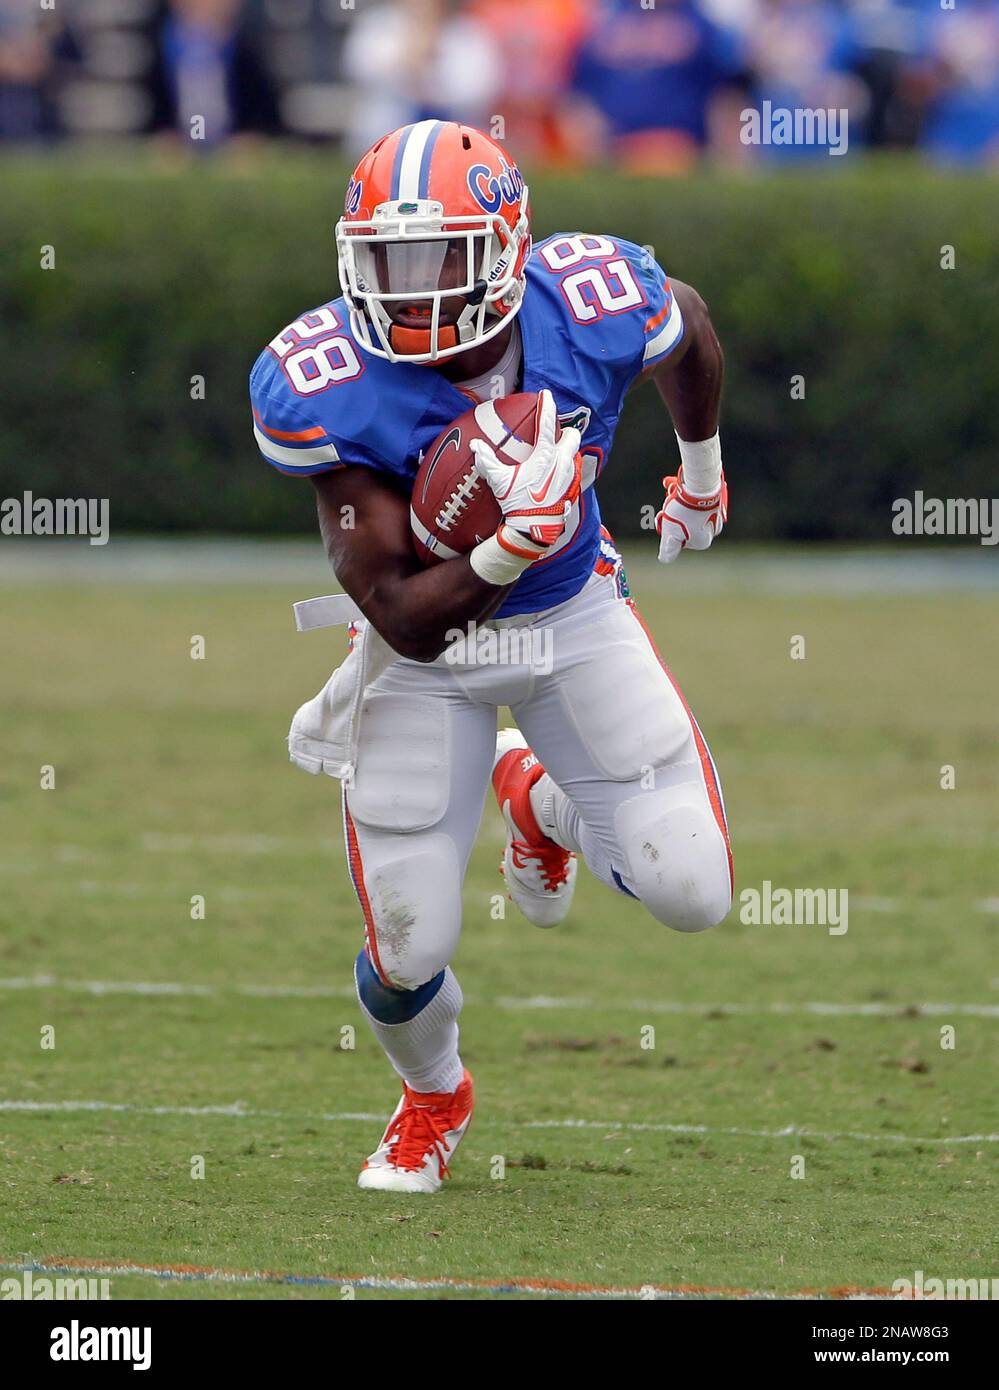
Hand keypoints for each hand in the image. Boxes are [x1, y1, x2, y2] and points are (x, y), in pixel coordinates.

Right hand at [470, 391, 581, 558]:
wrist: (534, 529)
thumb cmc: (517, 502)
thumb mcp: (499, 481)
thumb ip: (487, 461)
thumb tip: (475, 445)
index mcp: (546, 455)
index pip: (548, 423)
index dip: (547, 406)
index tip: (546, 394)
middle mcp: (562, 462)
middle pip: (572, 436)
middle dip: (566, 431)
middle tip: (556, 432)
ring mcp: (570, 476)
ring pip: (574, 455)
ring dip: (566, 451)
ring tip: (554, 455)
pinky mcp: (572, 490)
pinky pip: (573, 473)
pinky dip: (566, 469)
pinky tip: (555, 476)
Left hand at [656, 467, 727, 563]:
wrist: (700, 486)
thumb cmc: (685, 512)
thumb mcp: (670, 534)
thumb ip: (667, 551)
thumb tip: (664, 559)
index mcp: (703, 541)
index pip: (679, 538)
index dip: (668, 529)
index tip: (664, 519)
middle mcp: (712, 529)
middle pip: (684, 524)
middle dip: (672, 515)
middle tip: (668, 505)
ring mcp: (715, 514)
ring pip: (688, 511)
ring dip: (675, 502)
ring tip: (672, 494)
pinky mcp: (715, 499)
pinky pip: (695, 499)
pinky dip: (684, 495)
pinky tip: (677, 487)